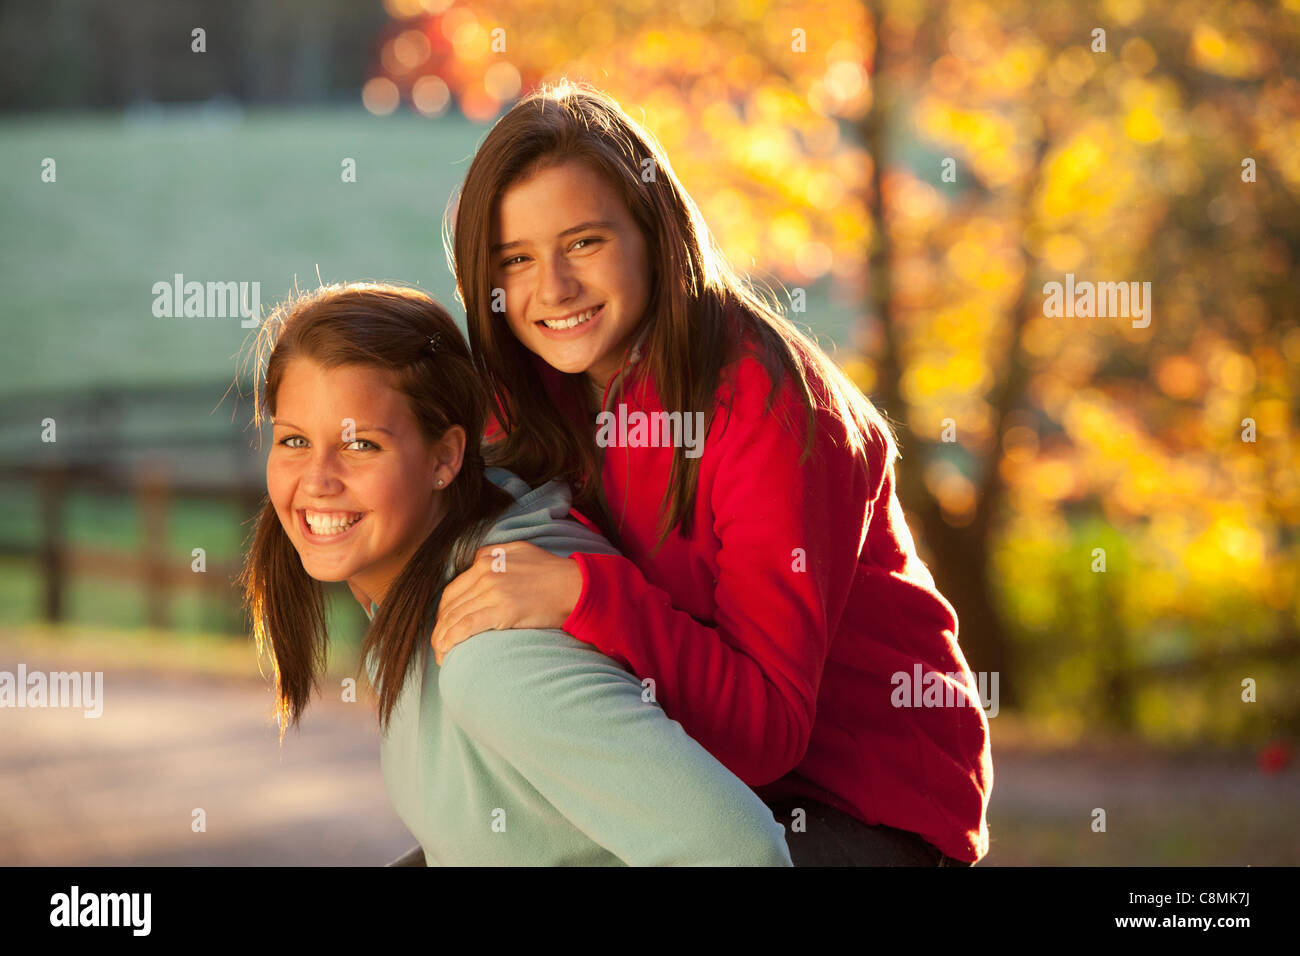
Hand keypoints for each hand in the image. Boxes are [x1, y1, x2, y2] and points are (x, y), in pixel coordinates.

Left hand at [431, 541, 583, 665]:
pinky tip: (446, 651)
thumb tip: (480, 562)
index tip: (444, 626)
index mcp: (487, 559)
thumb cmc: (554, 572)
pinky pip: (466, 627)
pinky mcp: (501, 609)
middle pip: (450, 604)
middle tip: (439, 645)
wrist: (577, 585)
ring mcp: (492, 590)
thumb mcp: (521, 551)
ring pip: (454, 617)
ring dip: (442, 638)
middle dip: (440, 627)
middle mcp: (485, 572)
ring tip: (440, 654)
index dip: (444, 611)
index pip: (454, 588)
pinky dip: (451, 640)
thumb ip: (497, 555)